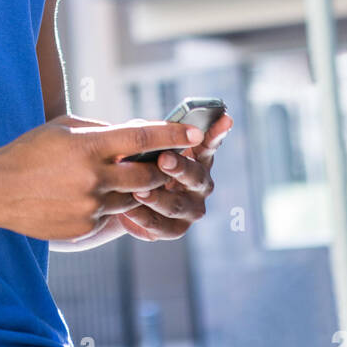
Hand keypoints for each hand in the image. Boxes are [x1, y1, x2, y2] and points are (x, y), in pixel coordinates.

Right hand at [0, 113, 206, 242]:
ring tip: (113, 180)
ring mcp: (91, 205)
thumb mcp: (64, 128)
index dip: (172, 135)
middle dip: (157, 169)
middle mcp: (95, 176)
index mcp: (90, 145)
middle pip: (146, 175)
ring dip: (131, 190)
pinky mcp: (85, 226)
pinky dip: (107, 206)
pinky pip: (109, 216)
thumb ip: (101, 130)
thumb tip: (133, 132)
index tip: (195, 135)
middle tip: (161, 164)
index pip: (142, 137)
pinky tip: (84, 197)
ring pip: (131, 199)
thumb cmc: (31, 151)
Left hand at [116, 111, 232, 241]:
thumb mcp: (141, 143)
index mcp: (196, 157)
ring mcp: (191, 208)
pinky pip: (161, 226)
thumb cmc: (138, 160)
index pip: (209, 143)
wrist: (121, 196)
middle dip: (180, 167)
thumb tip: (141, 128)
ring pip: (177, 205)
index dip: (216, 132)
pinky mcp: (175, 228)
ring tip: (138, 192)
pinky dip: (143, 218)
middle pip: (196, 176)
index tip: (224, 118)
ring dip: (158, 198)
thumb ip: (145, 134)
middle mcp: (200, 183)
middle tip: (163, 159)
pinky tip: (127, 211)